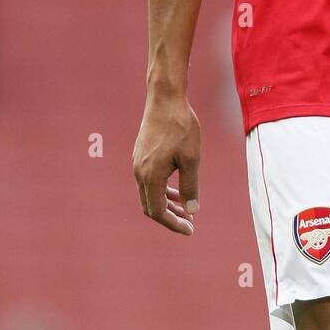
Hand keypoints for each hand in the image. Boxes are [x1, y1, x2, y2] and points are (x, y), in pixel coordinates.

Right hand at [132, 95, 200, 233]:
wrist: (165, 99)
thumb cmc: (181, 127)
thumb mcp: (192, 159)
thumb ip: (191, 187)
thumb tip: (192, 211)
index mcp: (150, 176)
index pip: (158, 212)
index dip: (174, 224)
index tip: (191, 230)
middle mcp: (139, 172)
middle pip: (150, 206)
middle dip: (170, 217)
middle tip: (190, 222)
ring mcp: (137, 163)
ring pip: (149, 193)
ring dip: (166, 203)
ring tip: (186, 207)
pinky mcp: (140, 155)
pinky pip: (148, 181)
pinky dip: (162, 190)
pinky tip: (177, 188)